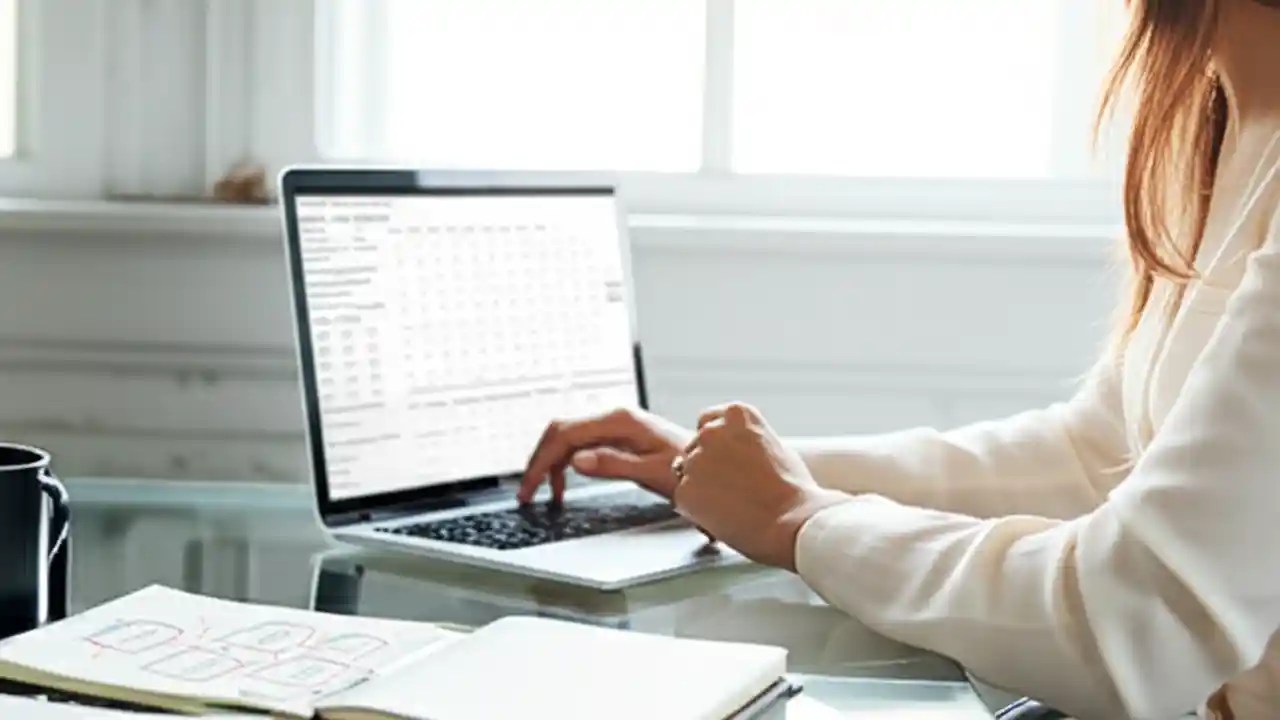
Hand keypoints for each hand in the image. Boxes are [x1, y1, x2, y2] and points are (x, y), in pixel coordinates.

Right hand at [519, 408, 692, 503]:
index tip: (531, 486)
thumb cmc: (689, 469)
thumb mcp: (652, 472)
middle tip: (527, 492)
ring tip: (544, 493)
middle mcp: (613, 417)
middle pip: (560, 431)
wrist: (709, 463)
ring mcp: (613, 425)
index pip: (565, 435)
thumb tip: (577, 462)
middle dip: (538, 460)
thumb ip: (613, 465)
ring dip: (550, 463)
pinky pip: (580, 444)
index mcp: (619, 421)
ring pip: (566, 438)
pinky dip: (565, 463)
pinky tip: (564, 484)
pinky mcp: (615, 436)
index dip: (542, 460)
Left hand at [675, 402, 847, 570]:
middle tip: (732, 488)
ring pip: (687, 473)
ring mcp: (695, 461)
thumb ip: (747, 440)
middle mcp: (711, 432)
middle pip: (695, 447)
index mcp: (736, 415)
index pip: (707, 420)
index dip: (715, 443)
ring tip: (732, 505)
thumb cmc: (793, 489)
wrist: (793, 521)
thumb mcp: (776, 446)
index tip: (725, 458)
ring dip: (701, 487)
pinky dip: (697, 510)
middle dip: (706, 466)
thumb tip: (736, 449)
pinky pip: (684, 499)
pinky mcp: (685, 491)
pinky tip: (723, 517)